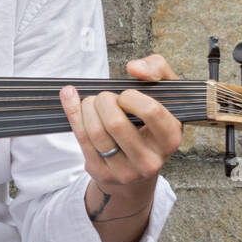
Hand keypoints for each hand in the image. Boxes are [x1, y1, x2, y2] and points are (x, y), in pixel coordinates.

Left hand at [58, 54, 183, 187]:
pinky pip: (82, 139)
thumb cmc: (150, 122)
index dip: (131, 97)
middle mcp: (150, 160)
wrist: (137, 167)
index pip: (151, 111)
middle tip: (105, 97)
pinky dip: (73, 113)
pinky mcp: (102, 173)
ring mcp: (125, 171)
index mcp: (171, 139)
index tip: (125, 95)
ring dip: (87, 107)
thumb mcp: (164, 94)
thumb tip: (134, 68)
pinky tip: (71, 98)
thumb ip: (157, 69)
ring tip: (91, 101)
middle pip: (116, 123)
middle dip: (104, 101)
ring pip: (96, 133)